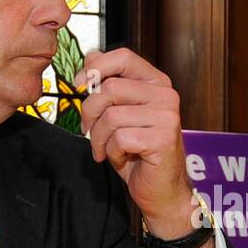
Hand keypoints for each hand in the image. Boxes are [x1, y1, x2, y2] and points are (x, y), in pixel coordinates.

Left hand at [78, 48, 196, 239]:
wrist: (161, 191)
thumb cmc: (138, 153)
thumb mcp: (120, 114)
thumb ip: (109, 86)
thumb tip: (91, 58)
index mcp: (157, 83)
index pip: (123, 57)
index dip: (96, 67)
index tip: (80, 85)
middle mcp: (166, 95)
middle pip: (109, 88)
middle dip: (90, 113)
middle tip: (92, 133)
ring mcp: (167, 117)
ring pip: (111, 116)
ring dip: (99, 138)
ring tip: (106, 149)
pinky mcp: (163, 139)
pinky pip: (119, 139)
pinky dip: (112, 152)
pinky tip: (122, 158)